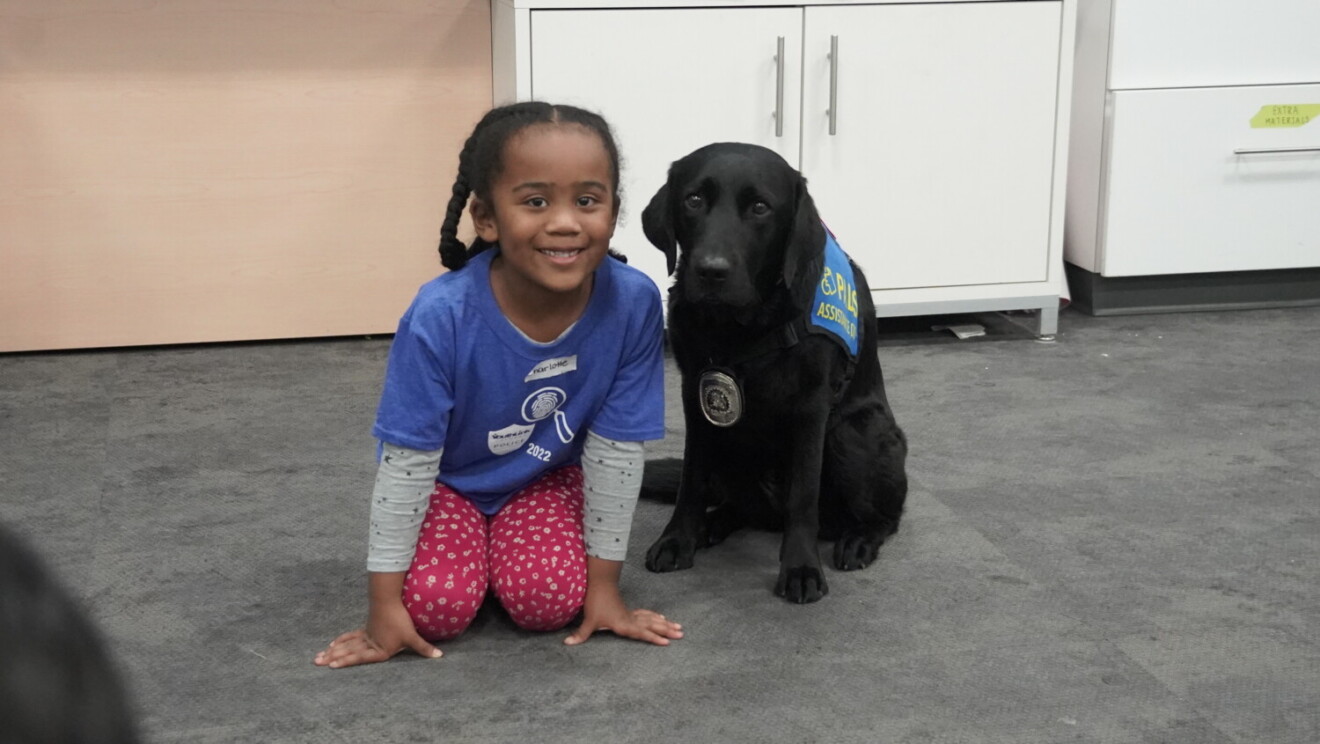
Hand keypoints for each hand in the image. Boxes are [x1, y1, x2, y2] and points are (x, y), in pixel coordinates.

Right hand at [313, 599, 441, 668]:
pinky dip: (342, 640)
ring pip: (346, 645)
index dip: (346, 661)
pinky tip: (332, 643)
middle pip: (348, 651)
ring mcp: (366, 635)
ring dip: (333, 651)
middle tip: (315, 661)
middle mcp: (370, 643)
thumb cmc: (401, 619)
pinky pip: (351, 636)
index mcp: (379, 649)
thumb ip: (424, 648)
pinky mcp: (367, 627)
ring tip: (317, 656)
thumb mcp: (412, 635)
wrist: (390, 599)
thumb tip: (440, 657)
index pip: (360, 658)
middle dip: (332, 657)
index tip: (331, 665)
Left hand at [564, 585, 682, 646]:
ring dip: (665, 624)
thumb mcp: (588, 619)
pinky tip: (662, 618)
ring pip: (652, 619)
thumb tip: (567, 643)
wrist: (600, 582)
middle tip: (681, 634)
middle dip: (666, 630)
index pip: (642, 632)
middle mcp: (631, 619)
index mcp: (624, 624)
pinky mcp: (629, 609)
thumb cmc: (595, 601)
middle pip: (652, 625)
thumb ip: (581, 634)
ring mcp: (632, 613)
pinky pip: (646, 614)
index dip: (654, 638)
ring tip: (678, 628)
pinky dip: (655, 616)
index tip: (666, 642)